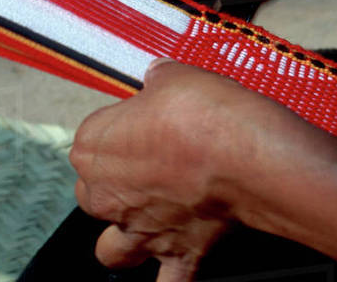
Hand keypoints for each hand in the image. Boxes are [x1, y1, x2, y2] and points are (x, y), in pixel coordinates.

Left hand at [69, 60, 268, 280]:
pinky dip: (172, 280)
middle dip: (115, 187)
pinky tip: (181, 268)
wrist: (245, 153)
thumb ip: (159, 82)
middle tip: (151, 170)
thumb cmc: (204, 111)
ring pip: (112, 251)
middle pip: (93, 196)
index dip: (120, 132)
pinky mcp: (180, 255)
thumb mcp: (173, 76)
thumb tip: (161, 77)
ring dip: (125, 242)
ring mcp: (140, 230)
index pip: (91, 141)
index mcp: (92, 147)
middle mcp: (106, 195)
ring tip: (151, 225)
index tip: (146, 125)